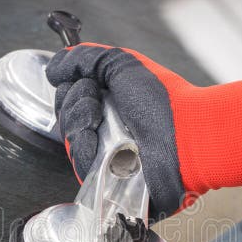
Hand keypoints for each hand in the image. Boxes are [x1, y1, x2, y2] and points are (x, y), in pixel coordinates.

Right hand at [45, 43, 241, 219]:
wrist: (188, 138)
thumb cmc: (165, 102)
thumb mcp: (123, 64)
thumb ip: (85, 58)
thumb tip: (53, 68)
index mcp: (114, 103)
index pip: (73, 98)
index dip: (71, 90)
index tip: (86, 84)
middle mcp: (110, 129)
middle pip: (67, 119)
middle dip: (75, 106)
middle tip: (96, 104)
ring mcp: (109, 156)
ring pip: (71, 142)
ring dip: (78, 127)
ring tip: (99, 123)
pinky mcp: (110, 183)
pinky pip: (81, 168)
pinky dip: (84, 152)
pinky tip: (98, 146)